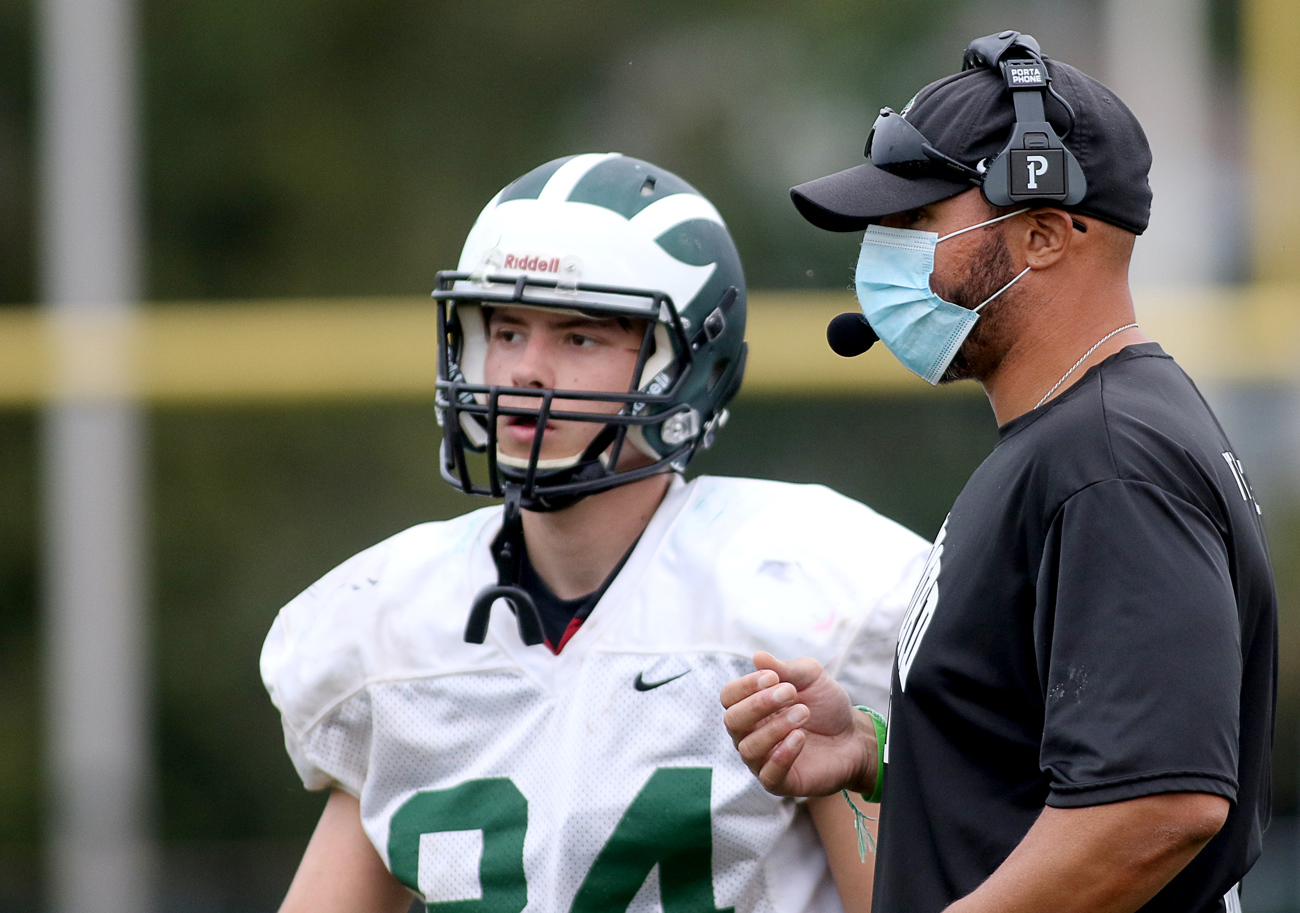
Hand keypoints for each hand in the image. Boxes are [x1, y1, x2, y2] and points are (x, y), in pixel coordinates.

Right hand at [720, 651, 875, 797]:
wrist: (854, 736)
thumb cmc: (826, 705)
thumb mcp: (811, 677)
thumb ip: (785, 668)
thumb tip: (758, 657)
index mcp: (751, 706)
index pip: (729, 696)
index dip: (746, 685)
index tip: (773, 677)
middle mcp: (749, 734)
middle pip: (732, 721)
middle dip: (759, 705)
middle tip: (791, 693)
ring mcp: (762, 760)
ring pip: (748, 748)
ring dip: (775, 728)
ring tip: (803, 714)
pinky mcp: (779, 782)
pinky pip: (768, 775)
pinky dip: (782, 755)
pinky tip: (800, 738)